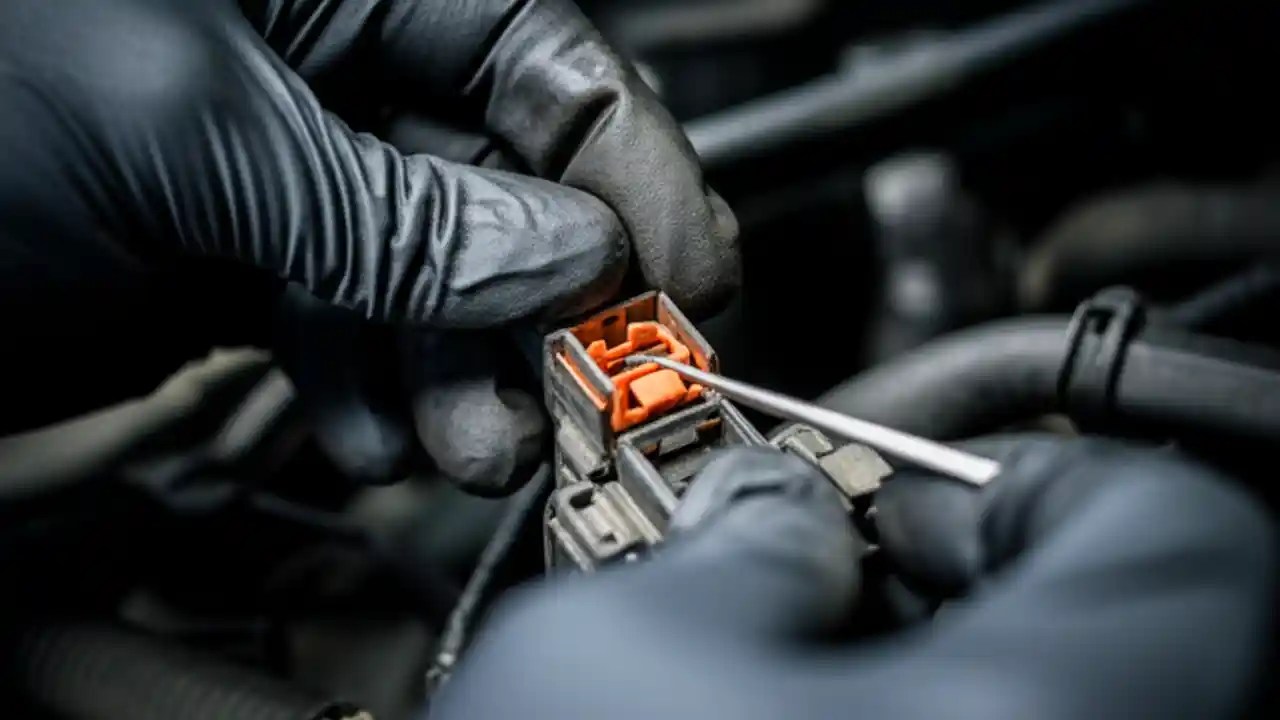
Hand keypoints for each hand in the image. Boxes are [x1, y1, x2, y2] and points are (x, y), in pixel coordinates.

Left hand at [0, 0, 738, 487]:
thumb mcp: (197, 138)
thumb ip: (400, 210)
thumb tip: (566, 252)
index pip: (541, 53)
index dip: (626, 166)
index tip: (683, 275)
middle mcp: (311, 58)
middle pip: (496, 173)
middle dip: (547, 292)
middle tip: (584, 389)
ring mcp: (274, 166)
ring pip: (426, 264)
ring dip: (463, 362)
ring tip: (475, 443)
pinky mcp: (230, 255)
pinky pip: (339, 317)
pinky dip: (366, 381)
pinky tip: (375, 431)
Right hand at [430, 440, 1274, 719]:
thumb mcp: (605, 656)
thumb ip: (729, 540)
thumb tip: (772, 507)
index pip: (1173, 532)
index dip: (1029, 481)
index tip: (908, 500)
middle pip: (1119, 639)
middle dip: (954, 584)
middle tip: (821, 582)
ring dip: (924, 680)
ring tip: (778, 687)